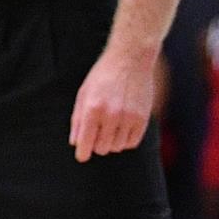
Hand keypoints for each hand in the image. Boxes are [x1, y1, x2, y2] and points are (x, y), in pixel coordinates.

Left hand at [69, 45, 155, 160]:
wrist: (129, 60)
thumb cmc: (102, 77)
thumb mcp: (83, 93)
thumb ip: (78, 119)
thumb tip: (75, 143)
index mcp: (93, 108)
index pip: (86, 142)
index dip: (83, 153)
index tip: (81, 157)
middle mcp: (111, 115)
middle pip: (102, 148)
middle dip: (96, 144)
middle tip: (96, 132)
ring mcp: (129, 118)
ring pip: (117, 147)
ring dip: (111, 141)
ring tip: (109, 125)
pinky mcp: (143, 120)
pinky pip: (132, 143)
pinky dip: (124, 140)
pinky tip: (121, 127)